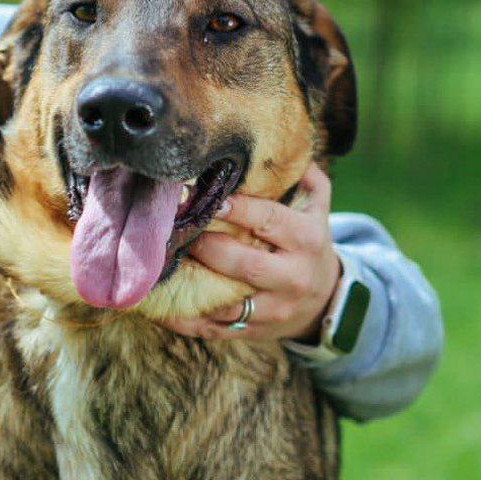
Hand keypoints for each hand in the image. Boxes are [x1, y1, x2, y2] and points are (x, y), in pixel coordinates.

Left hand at [165, 163, 341, 341]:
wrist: (324, 302)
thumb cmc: (308, 244)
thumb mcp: (317, 210)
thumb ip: (306, 179)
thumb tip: (286, 147)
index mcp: (306, 240)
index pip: (269, 221)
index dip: (237, 210)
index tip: (209, 199)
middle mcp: (292, 277)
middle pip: (245, 264)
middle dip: (208, 247)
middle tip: (179, 231)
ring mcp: (272, 310)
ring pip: (227, 303)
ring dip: (190, 287)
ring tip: (160, 266)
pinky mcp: (253, 332)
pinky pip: (212, 330)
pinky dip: (182, 321)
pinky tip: (155, 308)